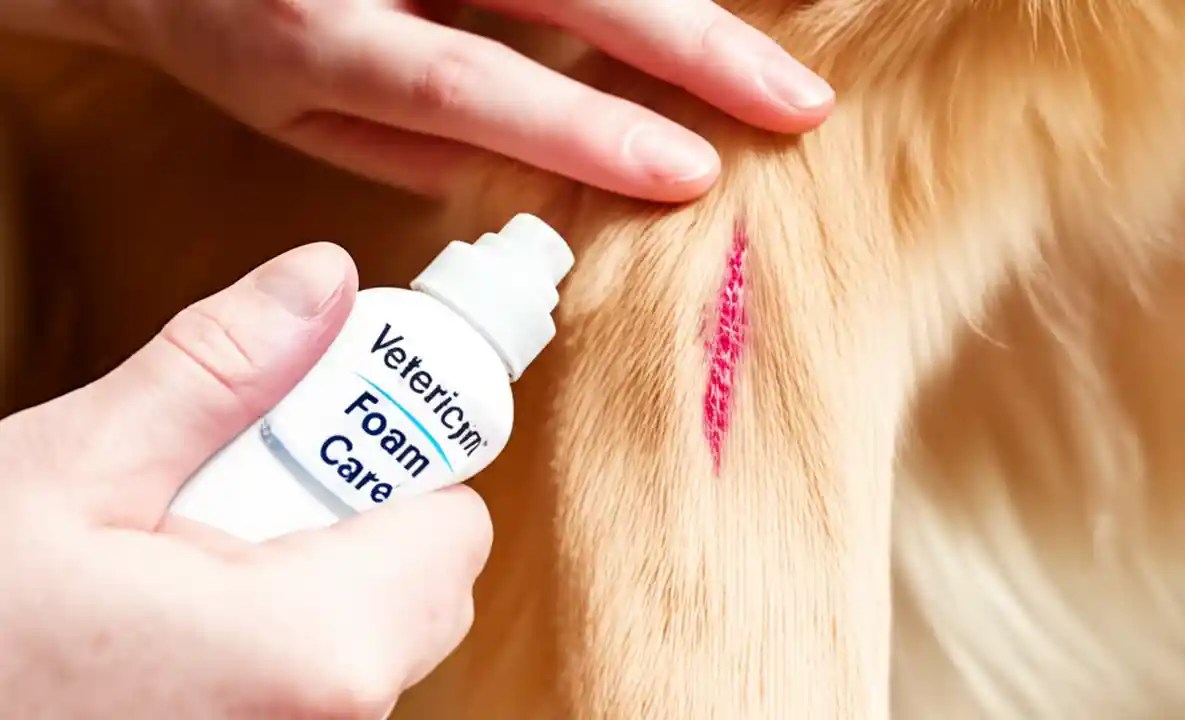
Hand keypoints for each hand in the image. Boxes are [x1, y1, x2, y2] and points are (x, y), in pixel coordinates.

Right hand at [0, 244, 490, 717]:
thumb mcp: (72, 474)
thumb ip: (218, 372)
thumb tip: (321, 284)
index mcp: (313, 650)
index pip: (456, 527)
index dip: (394, 458)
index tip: (328, 420)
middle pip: (428, 586)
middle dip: (357, 515)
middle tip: (248, 475)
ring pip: (376, 637)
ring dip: (316, 576)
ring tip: (195, 548)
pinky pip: (321, 681)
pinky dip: (282, 636)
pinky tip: (186, 613)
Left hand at [98, 0, 832, 201]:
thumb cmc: (231, 35)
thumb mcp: (296, 122)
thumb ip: (411, 149)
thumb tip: (540, 172)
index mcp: (322, 39)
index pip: (472, 86)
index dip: (584, 131)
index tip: (690, 170)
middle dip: (690, 45)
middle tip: (793, 99)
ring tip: (773, 56)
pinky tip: (701, 4)